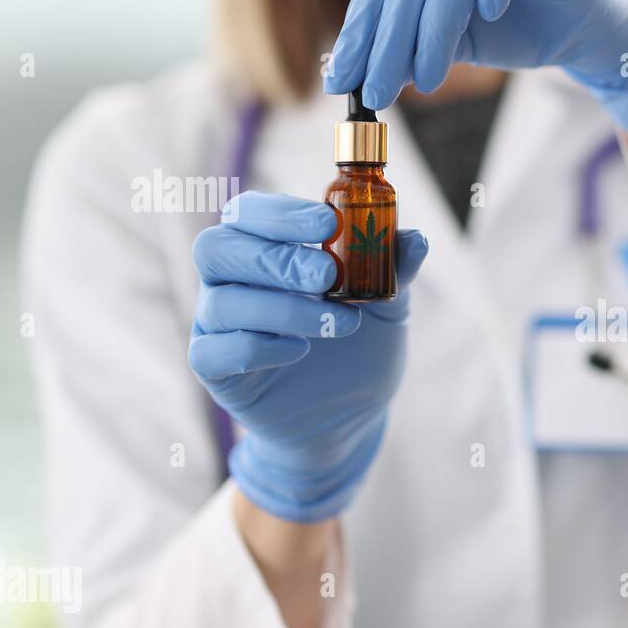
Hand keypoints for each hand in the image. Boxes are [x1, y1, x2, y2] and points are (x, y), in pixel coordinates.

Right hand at [189, 191, 427, 522]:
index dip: (282, 214)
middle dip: (277, 260)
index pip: (248, 213)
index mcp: (264, 247)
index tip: (328, 224)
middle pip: (217, 249)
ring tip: (339, 323)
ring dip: (284, 309)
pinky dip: (256, 347)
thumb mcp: (387, 305)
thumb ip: (395, 268)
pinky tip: (299, 351)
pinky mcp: (216, 372)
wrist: (352, 415)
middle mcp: (230, 280)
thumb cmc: (360, 346)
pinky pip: (212, 352)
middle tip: (329, 276)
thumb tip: (415, 238)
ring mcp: (217, 326)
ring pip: (222, 303)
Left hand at [323, 0, 627, 133]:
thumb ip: (414, 49)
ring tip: (428, 80)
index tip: (341, 80)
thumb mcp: (456, 44)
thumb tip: (361, 79)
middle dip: (389, 40)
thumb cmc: (522, 27)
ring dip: (435, 28)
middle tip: (376, 92)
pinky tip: (489, 13)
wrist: (593, 28)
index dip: (359, 31)